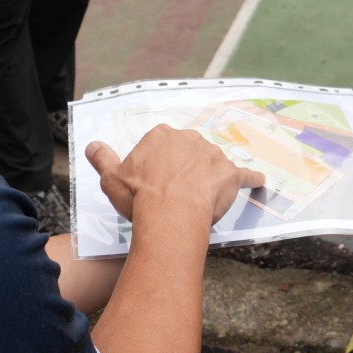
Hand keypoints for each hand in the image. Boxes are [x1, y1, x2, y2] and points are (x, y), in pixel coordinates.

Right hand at [86, 125, 264, 226]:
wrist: (169, 215)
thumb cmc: (140, 198)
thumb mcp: (111, 178)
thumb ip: (102, 159)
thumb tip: (92, 145)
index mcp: (161, 136)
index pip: (162, 146)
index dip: (159, 167)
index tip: (155, 184)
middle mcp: (190, 139)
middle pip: (189, 152)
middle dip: (185, 169)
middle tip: (177, 193)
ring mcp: (213, 155)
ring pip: (213, 164)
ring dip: (211, 177)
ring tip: (204, 198)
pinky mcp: (231, 174)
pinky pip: (245, 175)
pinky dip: (252, 179)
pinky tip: (260, 182)